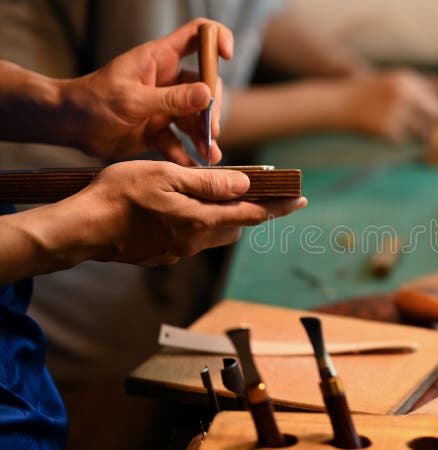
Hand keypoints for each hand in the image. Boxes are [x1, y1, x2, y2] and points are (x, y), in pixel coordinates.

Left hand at [61, 19, 233, 165]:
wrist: (69, 127)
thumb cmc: (92, 102)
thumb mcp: (132, 99)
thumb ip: (171, 99)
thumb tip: (208, 94)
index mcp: (160, 59)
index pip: (198, 35)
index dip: (217, 39)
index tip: (227, 56)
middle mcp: (168, 80)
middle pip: (206, 87)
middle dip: (212, 110)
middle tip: (210, 132)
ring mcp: (165, 105)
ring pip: (196, 117)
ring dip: (204, 136)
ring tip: (210, 155)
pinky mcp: (159, 129)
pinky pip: (180, 140)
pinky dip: (186, 153)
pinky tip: (191, 165)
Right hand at [67, 161, 305, 264]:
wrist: (82, 229)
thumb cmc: (119, 195)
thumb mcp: (166, 176)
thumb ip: (208, 183)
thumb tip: (244, 186)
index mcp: (200, 220)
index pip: (252, 214)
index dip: (278, 206)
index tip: (300, 200)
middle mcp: (195, 241)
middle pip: (236, 227)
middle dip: (252, 212)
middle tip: (263, 196)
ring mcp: (177, 252)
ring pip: (214, 235)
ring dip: (224, 219)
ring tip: (220, 198)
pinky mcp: (161, 255)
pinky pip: (191, 240)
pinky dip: (199, 224)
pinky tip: (184, 210)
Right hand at [337, 69, 437, 141]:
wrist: (337, 103)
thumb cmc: (372, 96)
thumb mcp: (399, 87)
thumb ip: (424, 98)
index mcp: (413, 79)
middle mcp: (408, 92)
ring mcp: (397, 111)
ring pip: (424, 132)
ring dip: (418, 136)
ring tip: (399, 127)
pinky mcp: (388, 130)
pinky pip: (404, 141)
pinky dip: (397, 139)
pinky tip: (381, 130)